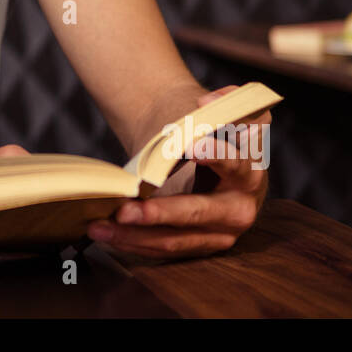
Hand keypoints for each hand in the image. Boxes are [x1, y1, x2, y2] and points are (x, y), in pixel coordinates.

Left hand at [87, 84, 270, 260]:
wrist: (199, 155)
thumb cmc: (207, 132)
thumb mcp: (220, 114)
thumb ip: (225, 102)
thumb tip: (207, 102)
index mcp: (250, 172)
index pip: (235, 164)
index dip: (216, 155)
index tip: (192, 146)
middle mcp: (240, 209)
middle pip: (199, 212)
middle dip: (161, 212)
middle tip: (127, 210)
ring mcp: (220, 233)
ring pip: (175, 238)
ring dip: (134, 234)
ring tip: (101, 226)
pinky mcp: (198, 246)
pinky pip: (163, 249)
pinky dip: (132, 242)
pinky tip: (106, 234)